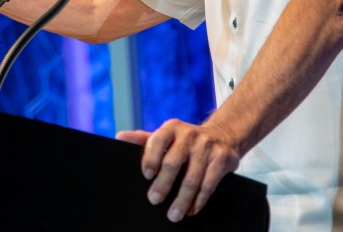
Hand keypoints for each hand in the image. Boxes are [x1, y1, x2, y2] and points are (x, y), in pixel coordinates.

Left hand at [116, 120, 239, 221]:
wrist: (222, 135)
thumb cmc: (185, 140)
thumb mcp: (166, 135)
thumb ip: (143, 139)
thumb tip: (119, 137)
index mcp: (172, 127)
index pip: (157, 141)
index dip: (150, 158)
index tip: (146, 175)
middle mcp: (189, 134)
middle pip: (173, 162)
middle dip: (163, 184)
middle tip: (154, 200)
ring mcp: (207, 146)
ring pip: (192, 178)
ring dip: (182, 200)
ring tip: (174, 215)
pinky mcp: (223, 158)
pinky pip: (209, 184)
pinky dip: (199, 200)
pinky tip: (192, 209)